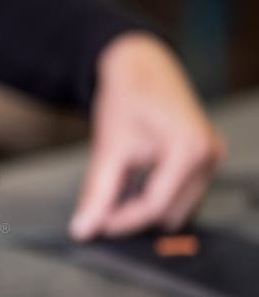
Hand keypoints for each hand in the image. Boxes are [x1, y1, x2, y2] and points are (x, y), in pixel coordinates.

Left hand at [69, 33, 225, 240]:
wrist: (140, 67)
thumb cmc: (127, 99)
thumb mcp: (108, 149)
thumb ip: (97, 194)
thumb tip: (83, 229)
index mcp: (190, 150)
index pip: (155, 206)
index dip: (123, 221)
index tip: (98, 227)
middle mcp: (209, 154)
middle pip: (167, 210)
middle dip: (132, 214)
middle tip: (101, 209)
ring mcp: (212, 157)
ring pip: (175, 207)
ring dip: (144, 206)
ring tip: (116, 188)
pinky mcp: (206, 158)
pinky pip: (181, 194)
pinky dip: (155, 195)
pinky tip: (133, 181)